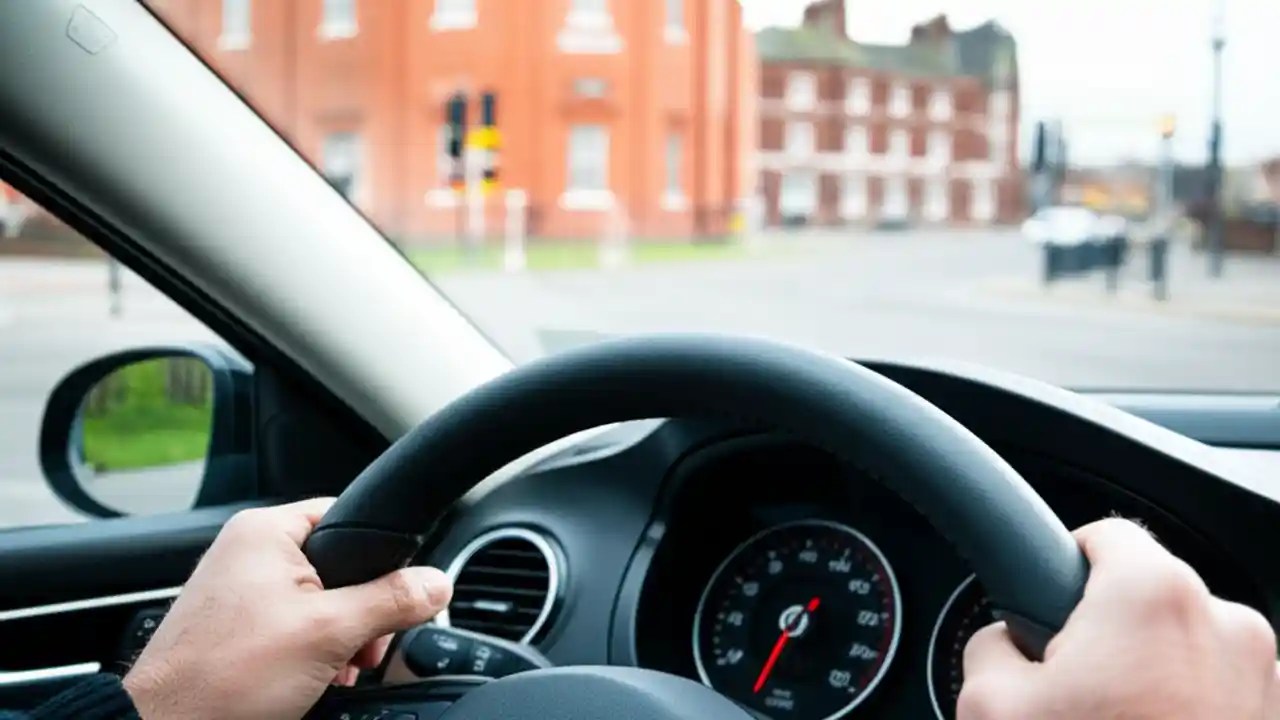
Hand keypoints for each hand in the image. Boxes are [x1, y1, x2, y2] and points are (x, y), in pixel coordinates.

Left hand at [122, 498, 452, 719]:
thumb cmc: (222, 678)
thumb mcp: (330, 633)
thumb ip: (391, 601)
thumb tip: (436, 583)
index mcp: (265, 532)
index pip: (348, 517)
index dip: (380, 557)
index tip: (395, 593)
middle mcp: (246, 552)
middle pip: (338, 566)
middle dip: (360, 612)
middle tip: (361, 646)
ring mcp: (236, 592)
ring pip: (317, 602)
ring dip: (339, 638)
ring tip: (335, 670)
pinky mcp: (232, 628)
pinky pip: (290, 626)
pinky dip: (310, 652)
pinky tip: (313, 680)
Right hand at [960, 518, 1278, 718]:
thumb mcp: (990, 707)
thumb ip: (990, 646)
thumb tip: (1009, 645)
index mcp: (1152, 595)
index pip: (1098, 536)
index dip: (1055, 569)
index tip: (1042, 608)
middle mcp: (1225, 622)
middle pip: (1143, 599)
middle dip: (1104, 638)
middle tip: (1068, 698)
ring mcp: (1266, 678)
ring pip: (1184, 652)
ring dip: (1149, 680)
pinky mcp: (1277, 719)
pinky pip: (1218, 696)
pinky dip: (1185, 714)